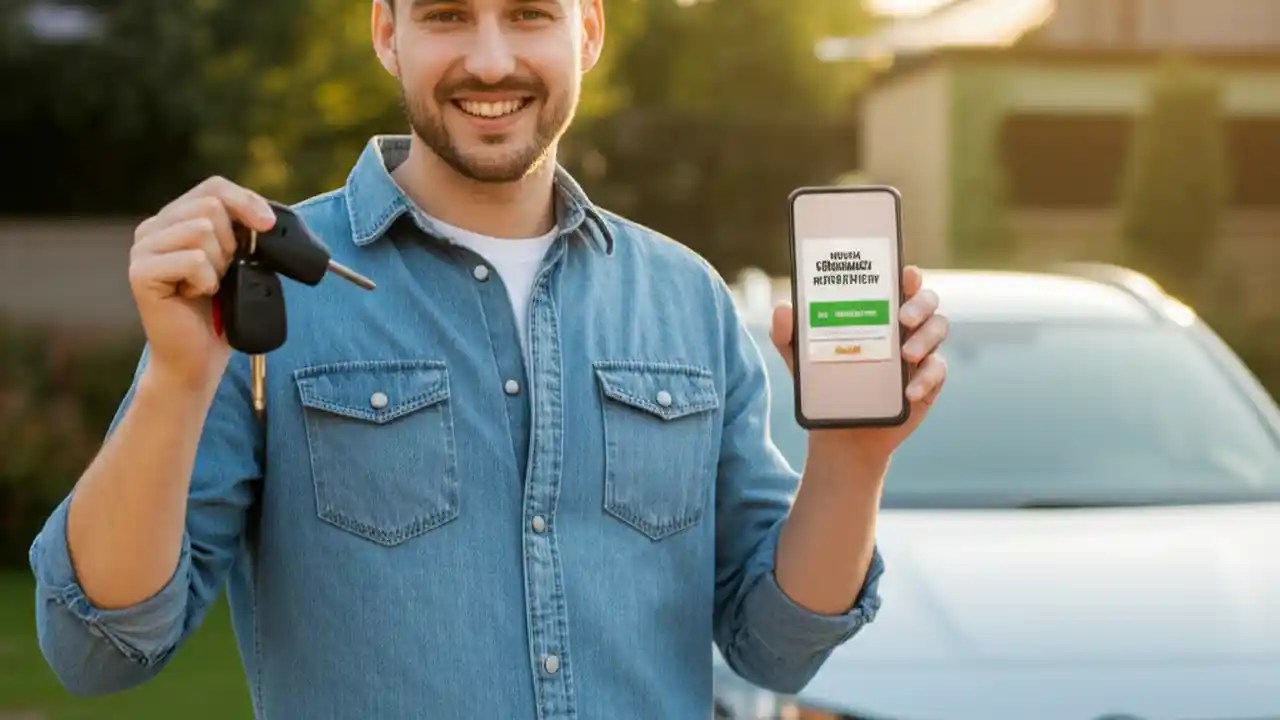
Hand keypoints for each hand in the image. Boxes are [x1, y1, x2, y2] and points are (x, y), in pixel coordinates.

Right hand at [129, 176, 275, 390]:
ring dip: (219, 265)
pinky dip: (206, 282)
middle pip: (211, 207)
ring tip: (205, 286)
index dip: (245, 201)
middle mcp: (153, 227)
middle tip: (223, 273)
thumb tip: (265, 218)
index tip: (267, 225)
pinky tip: (194, 296)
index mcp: (175, 219)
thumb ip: (242, 231)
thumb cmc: (221, 310)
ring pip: (202, 230)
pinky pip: (193, 260)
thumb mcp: (239, 262)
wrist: (198, 357)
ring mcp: (142, 249)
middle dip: (232, 243)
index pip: (214, 187)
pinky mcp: (140, 273)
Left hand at [770, 265, 948, 466]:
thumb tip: (783, 307)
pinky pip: (938, 372)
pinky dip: (926, 379)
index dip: (908, 275)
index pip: (900, 283)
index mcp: (878, 310)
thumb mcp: (799, 357)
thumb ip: (786, 332)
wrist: (840, 432)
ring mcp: (920, 352)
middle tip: (902, 318)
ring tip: (905, 355)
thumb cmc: (825, 381)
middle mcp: (904, 326)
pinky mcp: (928, 381)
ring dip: (926, 338)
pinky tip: (909, 391)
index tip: (905, 273)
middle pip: (928, 301)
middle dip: (920, 304)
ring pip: (938, 329)